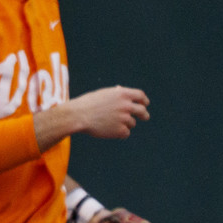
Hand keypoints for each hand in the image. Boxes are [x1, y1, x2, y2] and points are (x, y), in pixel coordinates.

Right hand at [34, 86, 149, 148]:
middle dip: (144, 115)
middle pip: (142, 111)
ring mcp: (124, 118)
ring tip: (109, 122)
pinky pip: (126, 133)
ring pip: (132, 123)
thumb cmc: (87, 104)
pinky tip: (109, 130)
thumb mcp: (103, 94)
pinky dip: (120, 133)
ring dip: (125, 124)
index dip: (143, 100)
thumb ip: (116, 94)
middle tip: (144, 117)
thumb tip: (122, 90)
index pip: (140, 96)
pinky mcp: (121, 130)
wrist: (78, 116)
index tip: (144, 104)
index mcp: (122, 94)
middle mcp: (126, 105)